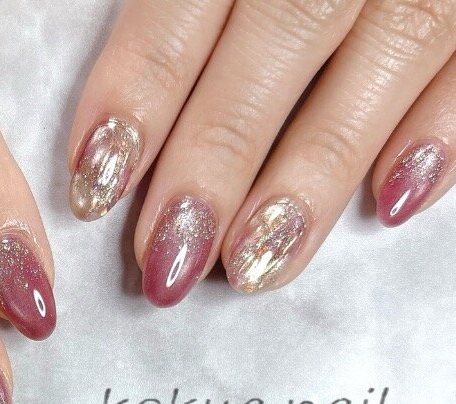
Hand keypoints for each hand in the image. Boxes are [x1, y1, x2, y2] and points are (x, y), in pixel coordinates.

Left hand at [68, 0, 454, 304]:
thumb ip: (178, 5)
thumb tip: (112, 119)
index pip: (185, 5)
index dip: (137, 96)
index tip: (94, 184)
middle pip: (278, 41)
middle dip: (217, 161)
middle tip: (168, 262)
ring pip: (384, 56)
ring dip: (315, 174)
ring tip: (255, 267)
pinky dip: (445, 131)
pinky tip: (395, 202)